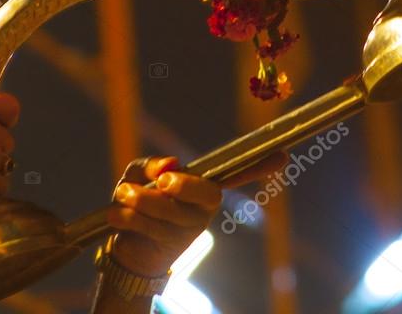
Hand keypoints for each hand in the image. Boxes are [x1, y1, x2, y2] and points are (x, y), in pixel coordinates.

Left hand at [105, 152, 285, 277]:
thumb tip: (170, 163)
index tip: (283, 154)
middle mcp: (203, 208)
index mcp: (202, 184)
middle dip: (183, 185)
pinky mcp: (171, 248)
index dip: (258, 165)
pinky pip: (151, 229)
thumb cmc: (136, 201)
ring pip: (170, 212)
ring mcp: (189, 230)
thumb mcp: (139, 175)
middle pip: (206, 193)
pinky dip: (128, 219)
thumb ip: (152, 165)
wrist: (123, 248)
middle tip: (163, 181)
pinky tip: (118, 216)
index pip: (235, 172)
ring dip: (141, 202)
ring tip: (124, 195)